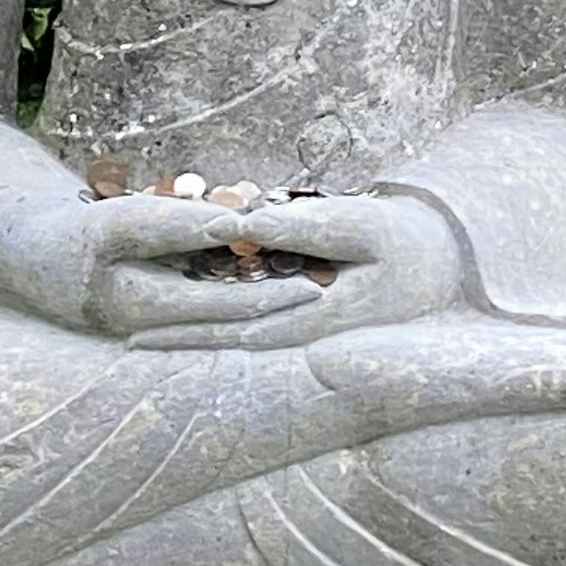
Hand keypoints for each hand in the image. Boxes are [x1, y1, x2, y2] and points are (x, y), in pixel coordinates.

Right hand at [0, 190, 328, 346]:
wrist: (31, 252)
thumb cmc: (73, 233)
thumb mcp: (119, 224)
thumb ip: (174, 226)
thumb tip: (233, 227)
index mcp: (145, 314)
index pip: (226, 312)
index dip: (274, 298)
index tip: (317, 285)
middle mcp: (157, 333)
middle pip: (233, 325)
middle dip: (282, 311)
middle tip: (335, 293)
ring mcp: (157, 329)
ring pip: (225, 320)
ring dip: (268, 306)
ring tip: (320, 286)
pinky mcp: (159, 316)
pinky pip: (210, 310)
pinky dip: (243, 298)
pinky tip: (279, 279)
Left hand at [123, 192, 463, 355]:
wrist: (439, 262)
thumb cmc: (403, 241)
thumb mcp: (360, 226)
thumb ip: (304, 228)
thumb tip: (244, 222)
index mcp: (314, 316)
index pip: (237, 328)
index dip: (188, 330)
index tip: (142, 332)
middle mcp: (304, 329)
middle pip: (229, 338)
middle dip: (180, 341)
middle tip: (127, 343)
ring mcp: (305, 324)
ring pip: (239, 331)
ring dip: (195, 332)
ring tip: (143, 334)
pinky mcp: (305, 310)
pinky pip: (255, 316)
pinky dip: (220, 315)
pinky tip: (188, 309)